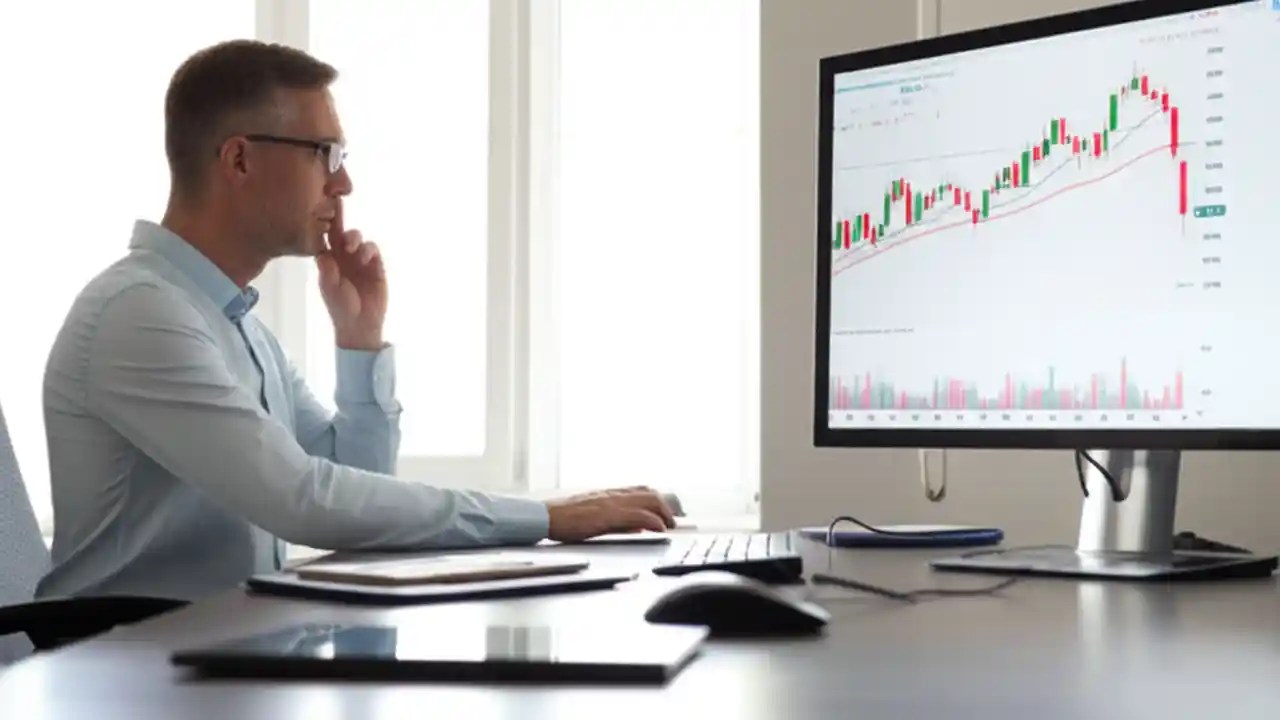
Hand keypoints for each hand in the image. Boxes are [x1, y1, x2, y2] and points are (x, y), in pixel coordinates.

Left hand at [317, 199, 386, 350]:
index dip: (321, 222)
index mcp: (328, 260)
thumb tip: (323, 253)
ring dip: (354, 238)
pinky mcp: (375, 265)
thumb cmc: (340, 307)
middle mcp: (343, 256)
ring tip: (352, 248)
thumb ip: (327, 272)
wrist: (362, 324)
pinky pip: (372, 249)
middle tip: (337, 203)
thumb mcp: (330, 290)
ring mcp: (359, 259)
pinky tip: (365, 258)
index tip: (319, 205)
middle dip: (339, 217)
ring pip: (356, 237)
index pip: (323, 236)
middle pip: (340, 231)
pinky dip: (368, 249)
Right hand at [545, 486, 676, 542]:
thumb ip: (615, 520)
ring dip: (663, 513)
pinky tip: (658, 530)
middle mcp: (612, 494)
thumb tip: (636, 527)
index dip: (656, 502)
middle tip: (671, 523)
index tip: (665, 514)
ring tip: (668, 527)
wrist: (545, 517)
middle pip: (649, 492)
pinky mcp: (608, 514)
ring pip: (648, 499)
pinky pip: (638, 514)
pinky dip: (652, 521)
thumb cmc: (563, 519)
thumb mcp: (593, 518)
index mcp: (608, 494)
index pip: (640, 490)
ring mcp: (611, 502)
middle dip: (664, 507)